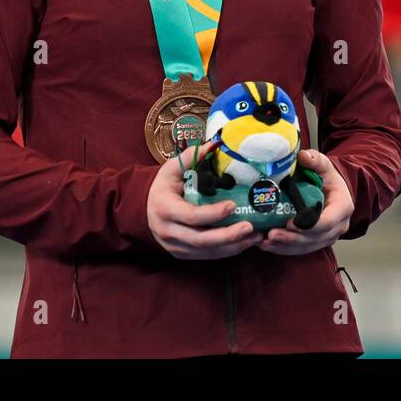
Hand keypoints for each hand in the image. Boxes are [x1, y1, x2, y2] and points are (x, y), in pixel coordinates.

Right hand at [147, 152, 264, 259]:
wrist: (144, 209)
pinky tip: (244, 242)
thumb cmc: (163, 187)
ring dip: (233, 246)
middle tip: (251, 227)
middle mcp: (168, 232)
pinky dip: (227, 251)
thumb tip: (213, 144)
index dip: (212, 214)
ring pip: (207, 252)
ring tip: (255, 236)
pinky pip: (207, 256)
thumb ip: (190, 158)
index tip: (232, 205)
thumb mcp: (170, 169)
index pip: (191, 216)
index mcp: (165, 209)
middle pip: (201, 240)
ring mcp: (175, 246)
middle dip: (228, 236)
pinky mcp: (183, 254)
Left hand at [259, 150, 352, 254]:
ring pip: (307, 247)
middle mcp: (338, 226)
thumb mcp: (324, 165)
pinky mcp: (317, 241)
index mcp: (342, 208)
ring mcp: (328, 236)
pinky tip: (268, 246)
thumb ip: (315, 160)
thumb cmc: (327, 177)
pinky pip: (302, 249)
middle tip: (271, 235)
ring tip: (265, 242)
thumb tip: (303, 156)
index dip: (308, 225)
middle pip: (315, 238)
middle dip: (292, 239)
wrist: (332, 189)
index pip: (327, 221)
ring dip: (286, 247)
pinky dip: (285, 249)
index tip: (290, 222)